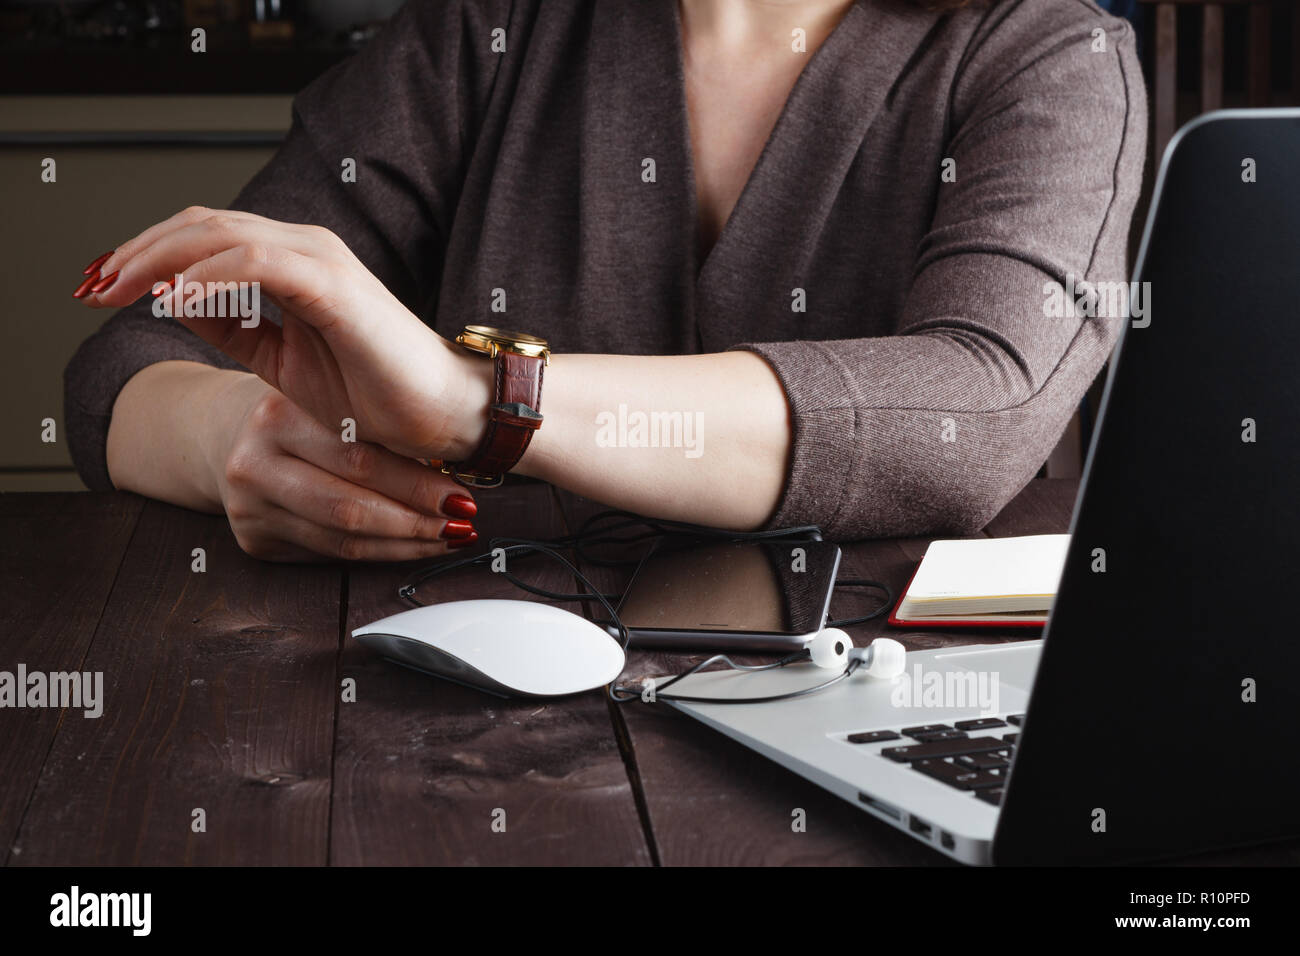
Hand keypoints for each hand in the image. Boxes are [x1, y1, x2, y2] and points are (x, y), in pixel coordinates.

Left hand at [80, 207, 488, 461]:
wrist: (441, 415)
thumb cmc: (377, 394)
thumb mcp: (282, 358)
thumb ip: (233, 323)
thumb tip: (171, 300)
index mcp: (297, 263)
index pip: (208, 236)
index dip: (149, 253)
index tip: (101, 286)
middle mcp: (308, 248)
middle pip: (203, 224)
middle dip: (138, 251)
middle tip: (92, 283)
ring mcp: (322, 261)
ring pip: (221, 234)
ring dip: (159, 258)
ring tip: (116, 288)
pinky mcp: (334, 286)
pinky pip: (254, 265)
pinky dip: (205, 277)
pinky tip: (172, 299)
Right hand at [206, 374, 479, 561]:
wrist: (233, 434)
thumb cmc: (304, 415)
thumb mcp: (331, 400)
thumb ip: (377, 428)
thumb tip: (455, 469)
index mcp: (279, 414)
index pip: (361, 459)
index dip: (418, 485)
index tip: (463, 498)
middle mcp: (255, 460)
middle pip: (350, 506)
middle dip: (416, 521)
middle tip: (461, 526)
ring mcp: (249, 504)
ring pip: (343, 539)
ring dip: (404, 545)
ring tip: (446, 540)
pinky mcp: (253, 537)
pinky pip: (330, 554)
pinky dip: (378, 554)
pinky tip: (411, 547)